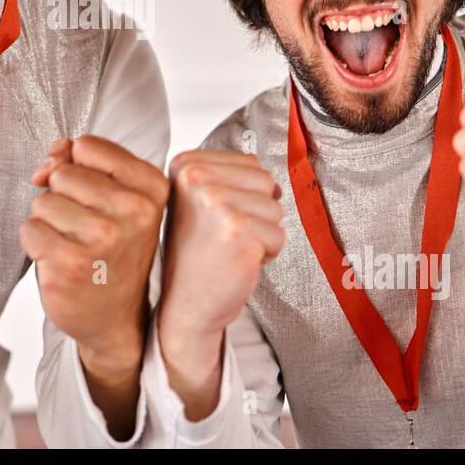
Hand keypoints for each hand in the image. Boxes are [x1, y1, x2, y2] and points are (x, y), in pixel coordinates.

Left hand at [20, 136, 167, 438]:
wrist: (116, 318)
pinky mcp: (71, 265)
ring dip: (49, 222)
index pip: (88, 146)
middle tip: (84, 227)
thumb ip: (79, 162)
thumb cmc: (113, 252)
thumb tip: (46, 164)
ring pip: (43, 201)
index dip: (77, 164)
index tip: (91, 192)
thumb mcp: (115, 198)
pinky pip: (30, 229)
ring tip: (73, 245)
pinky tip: (60, 260)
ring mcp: (103, 239)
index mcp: (151, 187)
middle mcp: (134, 211)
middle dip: (62, 197)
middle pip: (63, 173)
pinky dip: (36, 244)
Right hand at [157, 150, 284, 419]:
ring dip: (262, 233)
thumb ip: (230, 177)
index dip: (245, 193)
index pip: (250, 161)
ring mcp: (216, 204)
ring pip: (275, 208)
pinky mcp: (238, 232)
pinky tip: (237, 260)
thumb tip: (275, 182)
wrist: (186, 303)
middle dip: (257, 211)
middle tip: (226, 233)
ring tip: (231, 246)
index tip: (216, 214)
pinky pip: (279, 235)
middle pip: (265, 180)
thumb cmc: (198, 252)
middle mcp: (196, 179)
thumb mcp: (200, 200)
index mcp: (186, 166)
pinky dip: (267, 253)